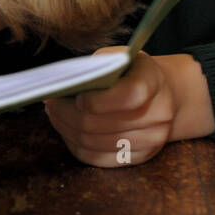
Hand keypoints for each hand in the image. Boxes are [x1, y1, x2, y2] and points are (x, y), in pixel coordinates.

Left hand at [44, 47, 214, 166]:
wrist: (165, 94)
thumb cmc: (133, 72)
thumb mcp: (121, 56)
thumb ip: (98, 66)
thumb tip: (65, 83)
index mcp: (153, 83)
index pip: (126, 97)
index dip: (95, 100)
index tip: (75, 96)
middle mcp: (158, 115)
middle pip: (98, 123)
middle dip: (65, 113)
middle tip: (50, 102)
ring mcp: (151, 140)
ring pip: (92, 143)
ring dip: (65, 129)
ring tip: (54, 113)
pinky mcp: (139, 158)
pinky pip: (97, 158)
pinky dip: (75, 145)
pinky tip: (66, 130)